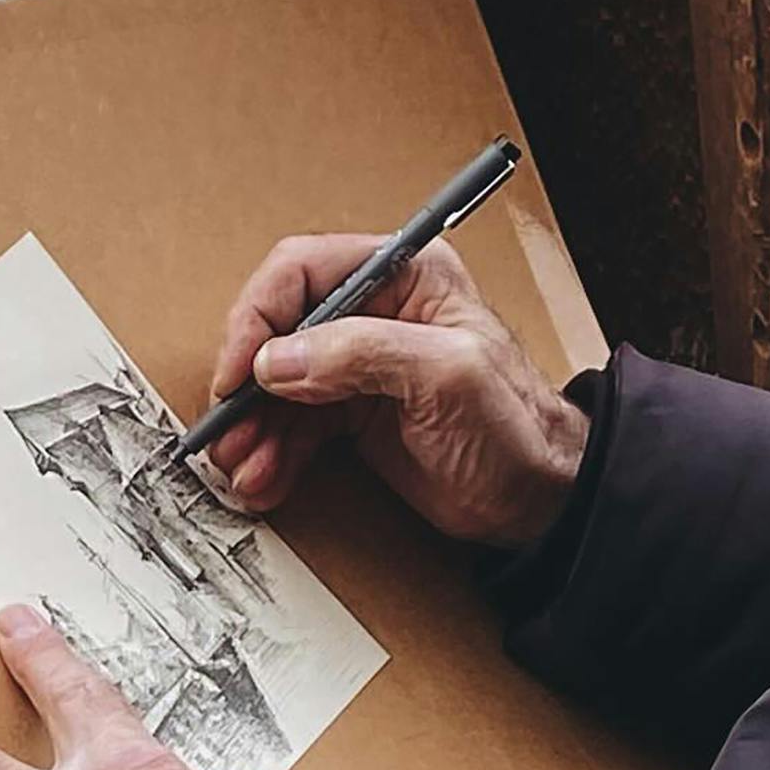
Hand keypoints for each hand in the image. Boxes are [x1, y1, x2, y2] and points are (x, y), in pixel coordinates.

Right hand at [206, 235, 589, 547]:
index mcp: (405, 277)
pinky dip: (273, 453)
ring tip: (243, 468)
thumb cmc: (518, 427)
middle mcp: (376, 313)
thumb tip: (278, 358)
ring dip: (254, 428)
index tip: (239, 369)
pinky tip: (264, 478)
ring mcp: (361, 366)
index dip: (259, 316)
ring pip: (279, 386)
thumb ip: (360, 355)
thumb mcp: (446, 375)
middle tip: (229, 429)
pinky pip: (294, 426)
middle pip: (280, 332)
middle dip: (248, 385)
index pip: (304, 272)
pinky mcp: (355, 414)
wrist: (539, 497)